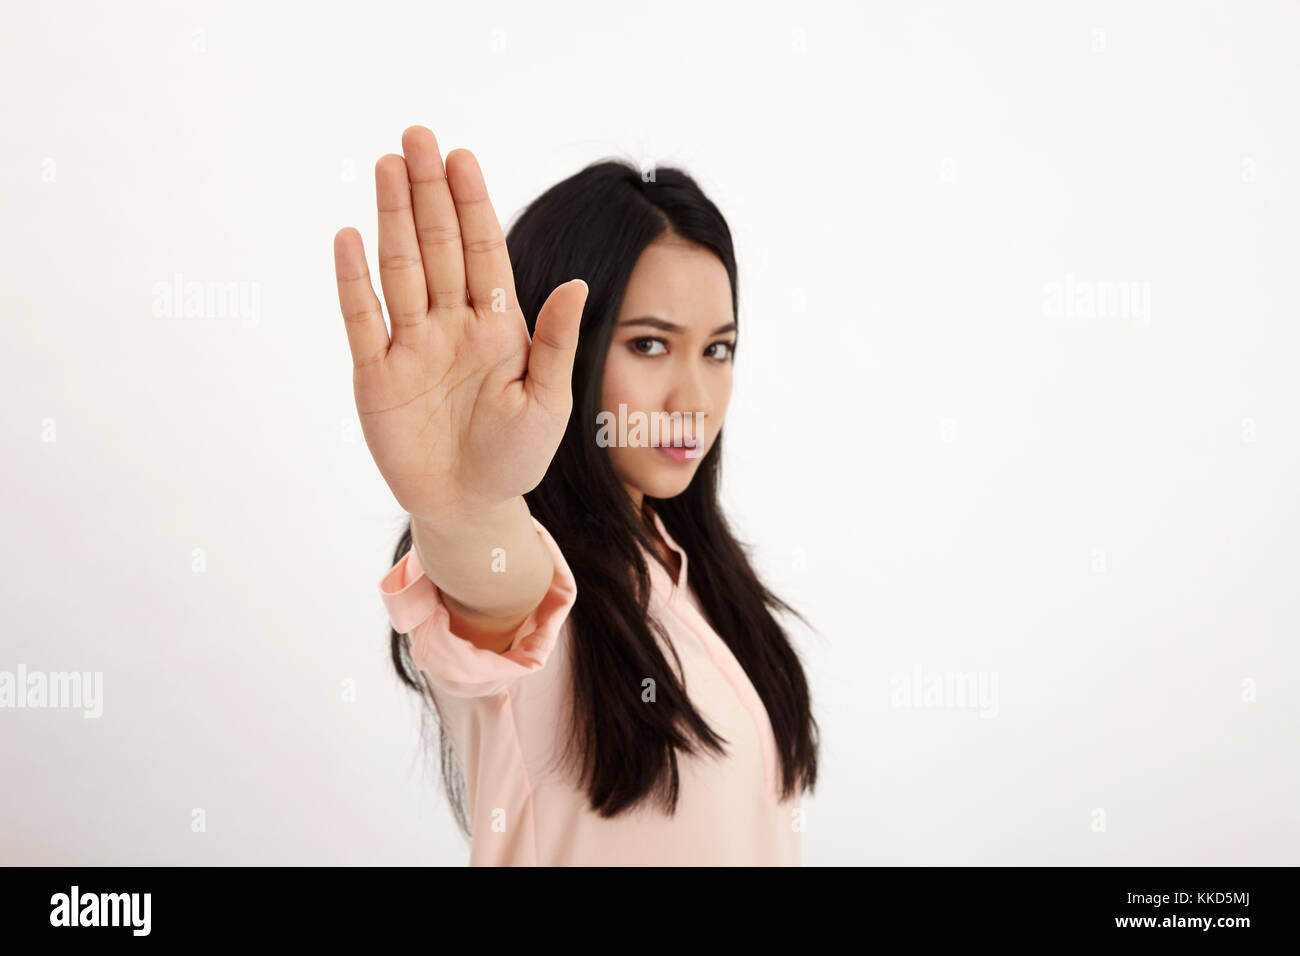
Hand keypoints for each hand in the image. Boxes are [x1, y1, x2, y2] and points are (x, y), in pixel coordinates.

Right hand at [333, 126, 586, 520]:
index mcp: (498, 326)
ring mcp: (411, 345)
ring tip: (386, 166)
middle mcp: (452, 324)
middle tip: (416, 137)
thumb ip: (554, 343)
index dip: (472, 205)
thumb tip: (577, 284)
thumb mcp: (548, 403)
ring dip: (392, 219)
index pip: (484, 252)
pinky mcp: (375, 373)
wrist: (469, 506)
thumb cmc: (517, 456)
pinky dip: (354, 280)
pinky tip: (349, 237)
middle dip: (427, 192)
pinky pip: (362, 318)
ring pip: (400, 269)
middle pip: (438, 246)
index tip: (461, 157)